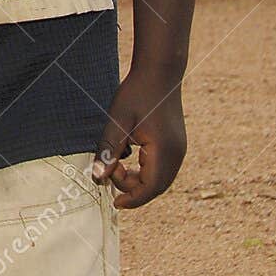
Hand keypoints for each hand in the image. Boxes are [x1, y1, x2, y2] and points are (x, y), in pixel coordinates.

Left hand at [91, 67, 186, 207]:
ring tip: (115, 165)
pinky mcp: (175, 144)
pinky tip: (127, 156)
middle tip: (108, 175)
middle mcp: (177, 154)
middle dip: (132, 188)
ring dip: (138, 179)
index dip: (132, 199)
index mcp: (164, 151)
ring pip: (159, 178)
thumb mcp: (117, 121)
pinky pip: (161, 167)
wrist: (159, 72)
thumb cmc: (136, 94)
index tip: (114, 203)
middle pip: (156, 187)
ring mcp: (178, 149)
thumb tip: (97, 178)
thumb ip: (108, 150)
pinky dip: (145, 170)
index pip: (150, 188)